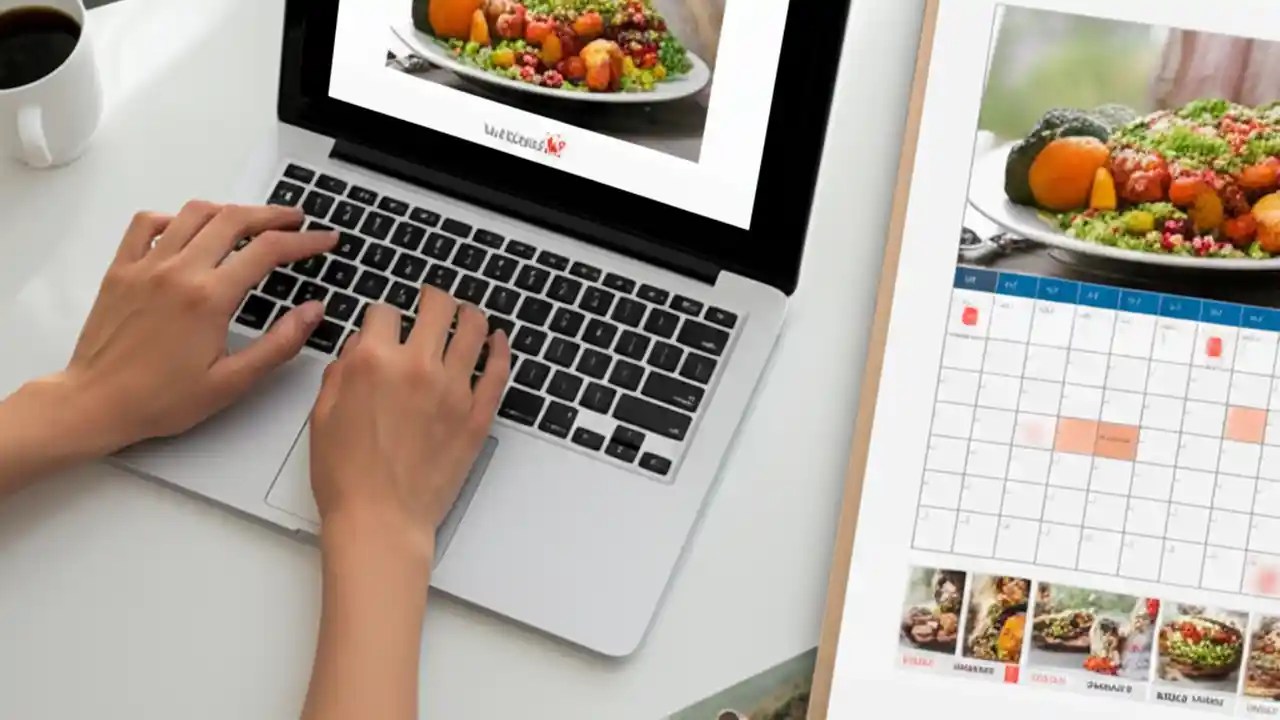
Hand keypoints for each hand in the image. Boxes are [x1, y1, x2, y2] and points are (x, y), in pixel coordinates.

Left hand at [55, 201, 336, 454]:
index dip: (304, 241)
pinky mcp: (121, 270)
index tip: (323, 239)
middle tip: (296, 220)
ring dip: (229, 211)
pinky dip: (173, 217)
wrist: (96, 403)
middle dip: (273, 215)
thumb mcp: (232, 381)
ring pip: (194, 213)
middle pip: (235, 219)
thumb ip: (279, 343)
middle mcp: (178, 271)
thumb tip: (312, 311)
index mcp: (209, 298)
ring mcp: (146, 266)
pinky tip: (188, 230)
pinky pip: (146, 224)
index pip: (268, 250)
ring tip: (250, 221)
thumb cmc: (161, 399)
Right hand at [309, 289, 510, 561]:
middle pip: (437, 307)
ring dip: (470, 314)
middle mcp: (418, 367)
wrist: (381, 520)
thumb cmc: (346, 477)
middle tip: (432, 300)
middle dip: (432, 298)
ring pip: (474, 329)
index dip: (383, 314)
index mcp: (374, 362)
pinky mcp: (477, 415)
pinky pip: (498, 370)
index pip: (385, 311)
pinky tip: (498, 340)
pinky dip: (500, 349)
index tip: (385, 322)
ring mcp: (454, 390)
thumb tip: (359, 346)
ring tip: (466, 314)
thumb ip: (341, 371)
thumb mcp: (322, 414)